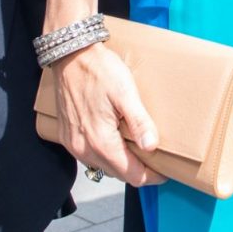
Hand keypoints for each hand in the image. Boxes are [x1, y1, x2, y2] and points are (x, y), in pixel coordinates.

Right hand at [52, 43, 162, 187]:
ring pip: (104, 166)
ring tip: (136, 147)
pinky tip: (115, 139)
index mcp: (100, 141)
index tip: (164, 170)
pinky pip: (90, 156)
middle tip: (154, 158)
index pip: (132, 175)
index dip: (152, 176)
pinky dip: (105, 154)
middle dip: (138, 170)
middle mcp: (84, 148)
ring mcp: (73, 144)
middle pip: (118, 174)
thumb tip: (151, 146)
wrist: (71, 55)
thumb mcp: (125, 93)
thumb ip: (139, 122)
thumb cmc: (98, 70)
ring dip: (121, 162)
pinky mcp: (68, 136)